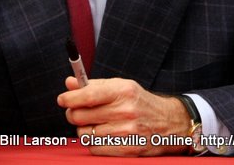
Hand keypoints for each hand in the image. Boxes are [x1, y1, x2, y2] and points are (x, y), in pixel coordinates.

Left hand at [57, 77, 190, 155]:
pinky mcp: (129, 150)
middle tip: (77, 112)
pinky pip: (95, 148)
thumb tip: (69, 83)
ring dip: (85, 130)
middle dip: (74, 114)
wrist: (170, 123)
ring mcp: (127, 132)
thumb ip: (93, 85)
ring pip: (85, 134)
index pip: (88, 95)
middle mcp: (126, 111)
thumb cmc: (140, 102)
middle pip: (81, 116)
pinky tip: (104, 135)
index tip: (62, 99)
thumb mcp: (121, 87)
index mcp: (123, 91)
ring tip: (96, 124)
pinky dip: (94, 143)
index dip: (69, 98)